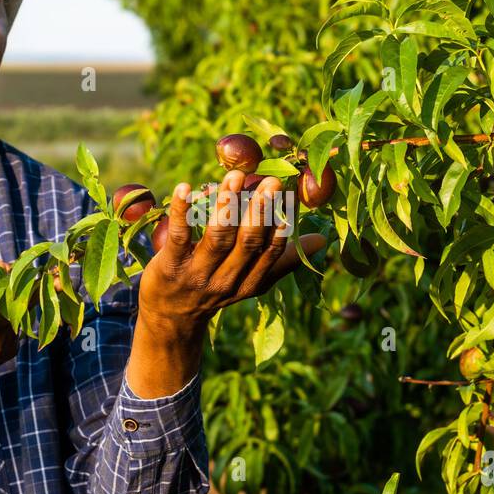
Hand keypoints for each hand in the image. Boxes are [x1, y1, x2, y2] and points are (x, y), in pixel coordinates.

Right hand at [0, 259, 18, 434]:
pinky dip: (7, 312)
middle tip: (11, 269)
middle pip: (20, 305)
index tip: (14, 262)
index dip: (17, 279)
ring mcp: (7, 350)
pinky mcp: (10, 352)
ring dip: (12, 297)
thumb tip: (1, 265)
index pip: (10, 300)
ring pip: (18, 313)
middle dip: (20, 284)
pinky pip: (14, 323)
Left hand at [137, 169, 328, 335]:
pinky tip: (185, 187)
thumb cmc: (216, 288)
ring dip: (227, 204)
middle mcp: (227, 280)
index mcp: (250, 283)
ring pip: (217, 237)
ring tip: (234, 176)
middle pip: (248, 243)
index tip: (289, 195)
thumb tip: (322, 241)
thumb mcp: (252, 281)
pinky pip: (179, 236)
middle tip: (271, 180)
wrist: (171, 318)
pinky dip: (181, 211)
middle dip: (260, 210)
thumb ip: (283, 261)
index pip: (271, 252)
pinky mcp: (170, 266)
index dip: (281, 225)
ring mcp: (198, 274)